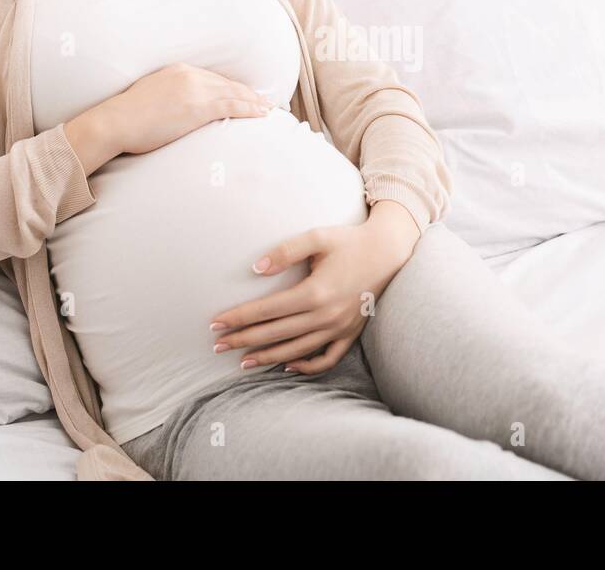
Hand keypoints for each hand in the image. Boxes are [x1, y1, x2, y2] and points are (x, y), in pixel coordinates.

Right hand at [100, 62, 275, 155]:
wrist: (116, 122)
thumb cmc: (126, 118)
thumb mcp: (149, 98)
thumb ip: (167, 98)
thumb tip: (176, 110)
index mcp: (177, 71)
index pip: (212, 79)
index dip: (230, 87)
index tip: (243, 93)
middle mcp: (189, 75)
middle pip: (227, 83)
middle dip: (247, 92)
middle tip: (264, 99)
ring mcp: (196, 89)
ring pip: (234, 93)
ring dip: (254, 101)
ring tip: (269, 108)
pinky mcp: (199, 106)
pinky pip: (233, 106)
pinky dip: (250, 109)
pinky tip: (262, 113)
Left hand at [208, 200, 421, 373]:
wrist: (389, 251)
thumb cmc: (350, 240)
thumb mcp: (318, 237)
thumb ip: (285, 250)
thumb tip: (255, 268)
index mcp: (315, 292)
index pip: (266, 310)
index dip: (239, 317)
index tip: (215, 323)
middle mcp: (326, 315)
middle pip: (276, 333)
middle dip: (243, 340)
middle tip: (217, 346)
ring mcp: (340, 328)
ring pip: (296, 350)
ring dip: (267, 357)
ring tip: (242, 362)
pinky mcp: (350, 333)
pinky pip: (327, 358)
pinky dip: (306, 367)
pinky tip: (287, 366)